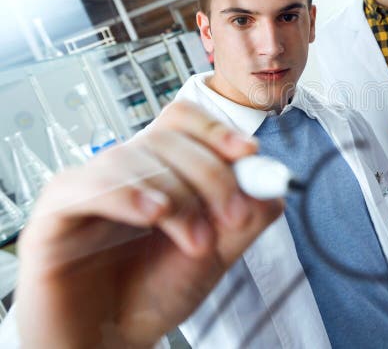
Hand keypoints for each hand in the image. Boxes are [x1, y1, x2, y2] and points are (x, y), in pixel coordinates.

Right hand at [15, 101, 283, 348]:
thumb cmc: (152, 295)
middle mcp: (123, 171)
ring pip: (134, 158)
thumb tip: (272, 178)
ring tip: (196, 242)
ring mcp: (87, 188)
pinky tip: (153, 214)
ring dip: (179, 197)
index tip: (248, 153)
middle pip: (167, 137)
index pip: (184, 122)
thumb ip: (248, 214)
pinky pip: (87, 186)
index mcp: (160, 170)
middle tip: (232, 217)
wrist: (109, 344)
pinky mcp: (54, 215)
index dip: (217, 130)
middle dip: (211, 175)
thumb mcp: (216, 252)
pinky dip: (128, 193)